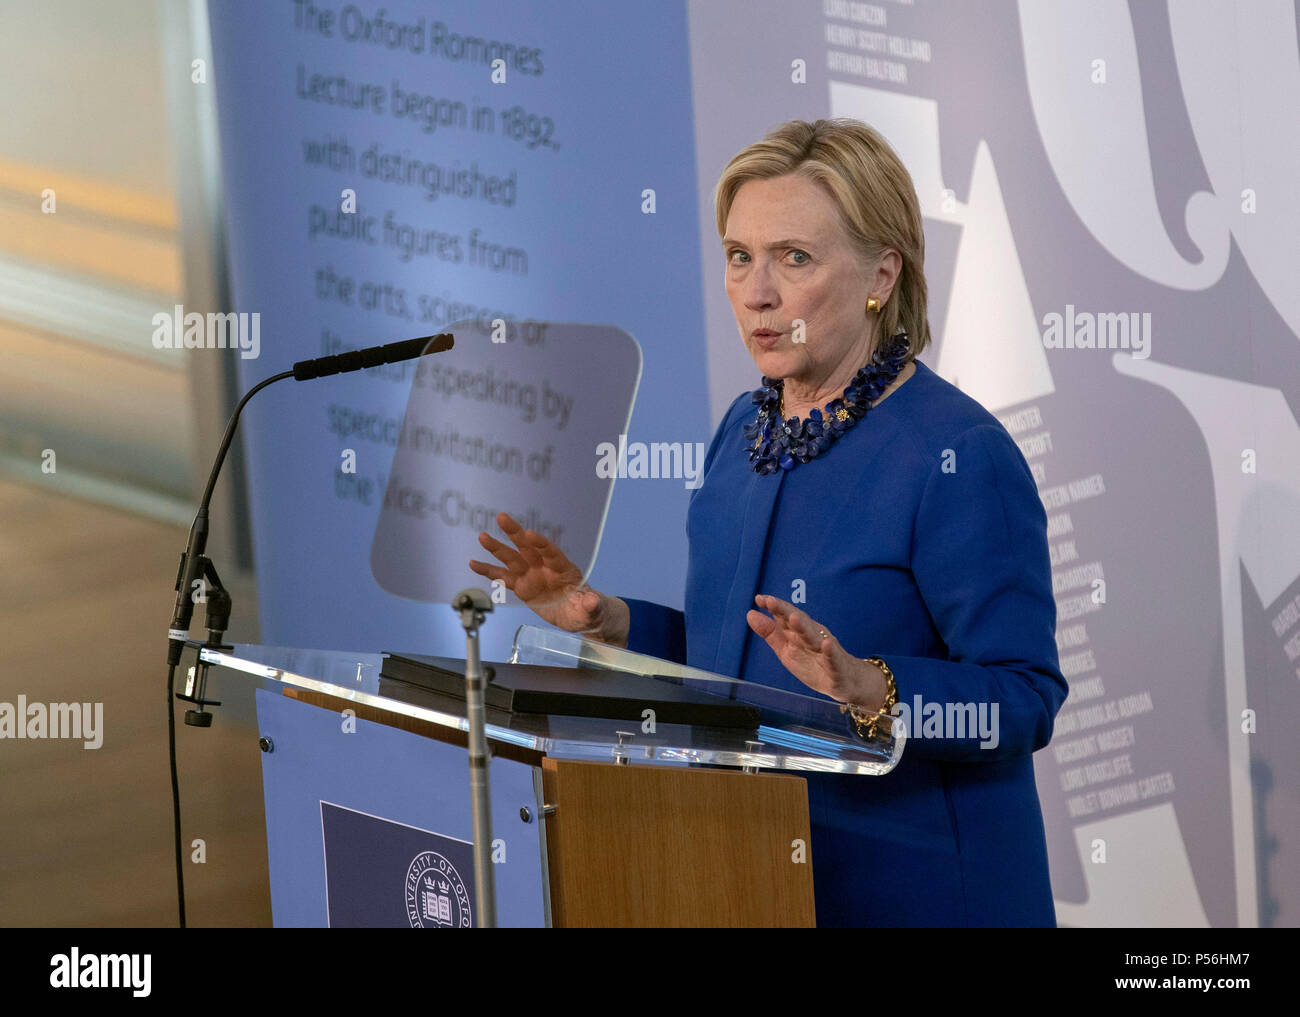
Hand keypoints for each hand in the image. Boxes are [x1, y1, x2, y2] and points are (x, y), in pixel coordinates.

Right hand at [468, 512, 628, 645]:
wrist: (579, 616)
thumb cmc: (589, 609)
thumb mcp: (594, 610)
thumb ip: (591, 605)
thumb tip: (592, 601)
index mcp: (564, 568)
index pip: (552, 553)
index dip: (541, 544)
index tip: (529, 534)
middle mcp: (545, 567)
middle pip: (528, 547)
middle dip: (515, 533)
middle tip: (503, 518)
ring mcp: (532, 575)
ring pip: (512, 559)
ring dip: (497, 548)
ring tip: (482, 537)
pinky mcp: (522, 587)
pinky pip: (503, 578)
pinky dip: (489, 571)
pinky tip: (474, 564)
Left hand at [746, 594, 885, 707]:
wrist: (843, 681)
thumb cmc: (812, 662)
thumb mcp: (786, 649)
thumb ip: (769, 632)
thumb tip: (750, 613)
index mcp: (799, 632)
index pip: (785, 616)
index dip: (774, 607)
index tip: (760, 598)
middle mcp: (812, 636)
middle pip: (798, 621)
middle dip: (785, 611)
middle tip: (771, 602)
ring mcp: (825, 650)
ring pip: (814, 637)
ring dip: (804, 627)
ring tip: (794, 618)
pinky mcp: (836, 667)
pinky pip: (833, 658)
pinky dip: (830, 652)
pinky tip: (826, 644)